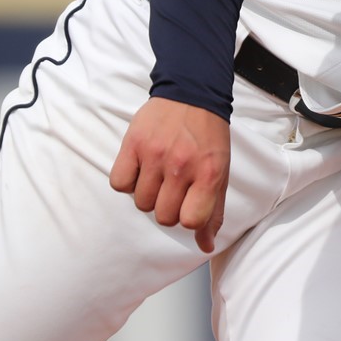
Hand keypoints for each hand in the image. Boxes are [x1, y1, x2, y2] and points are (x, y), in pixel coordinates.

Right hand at [109, 96, 229, 251]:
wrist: (193, 93)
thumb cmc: (208, 137)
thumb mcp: (220, 171)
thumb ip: (213, 211)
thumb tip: (206, 247)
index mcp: (208, 173)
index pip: (190, 221)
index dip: (187, 217)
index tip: (189, 203)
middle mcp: (181, 165)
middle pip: (162, 216)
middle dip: (167, 207)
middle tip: (173, 187)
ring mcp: (155, 154)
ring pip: (141, 202)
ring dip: (148, 194)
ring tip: (158, 174)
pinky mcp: (133, 144)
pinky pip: (119, 184)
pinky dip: (128, 182)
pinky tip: (140, 168)